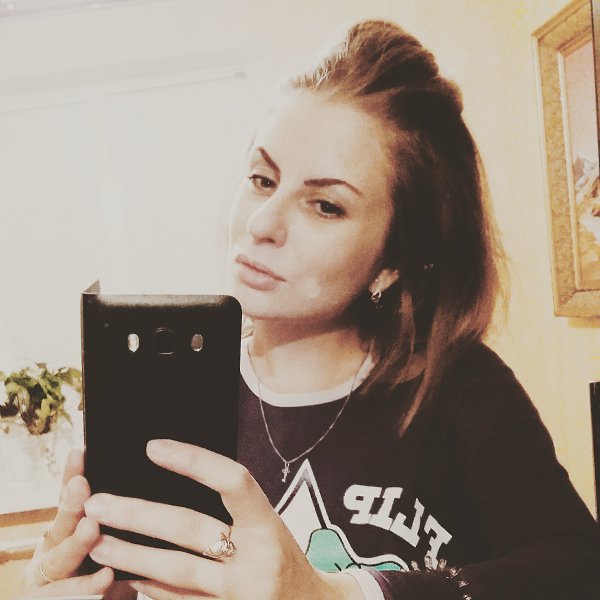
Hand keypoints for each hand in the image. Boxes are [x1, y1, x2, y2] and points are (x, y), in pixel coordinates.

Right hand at [21, 448, 113, 597]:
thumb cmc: (107, 573)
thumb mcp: (111, 542)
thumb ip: (118, 516)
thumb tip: (148, 479)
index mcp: (65, 530)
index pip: (67, 496)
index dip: (72, 473)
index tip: (81, 450)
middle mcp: (52, 551)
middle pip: (61, 524)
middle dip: (71, 504)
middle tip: (81, 484)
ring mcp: (46, 580)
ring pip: (59, 560)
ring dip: (76, 544)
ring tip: (91, 528)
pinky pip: (65, 596)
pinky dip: (85, 586)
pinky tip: (106, 576)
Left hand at [83, 439, 362, 599]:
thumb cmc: (285, 560)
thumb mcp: (269, 528)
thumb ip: (234, 512)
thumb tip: (179, 479)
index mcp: (269, 525)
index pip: (233, 481)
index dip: (194, 460)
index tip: (153, 447)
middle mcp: (257, 558)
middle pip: (190, 529)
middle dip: (138, 514)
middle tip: (97, 502)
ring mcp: (240, 594)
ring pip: (176, 572)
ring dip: (132, 556)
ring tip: (98, 542)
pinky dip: (152, 589)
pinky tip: (128, 577)